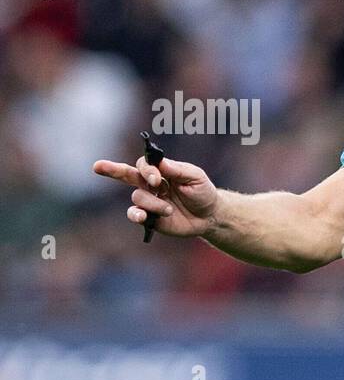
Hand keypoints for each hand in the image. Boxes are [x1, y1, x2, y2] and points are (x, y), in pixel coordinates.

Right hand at [91, 155, 219, 237]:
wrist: (209, 216)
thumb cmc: (202, 192)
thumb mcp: (195, 177)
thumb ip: (177, 169)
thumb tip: (159, 162)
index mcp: (159, 171)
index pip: (142, 165)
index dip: (147, 171)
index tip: (157, 180)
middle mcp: (149, 185)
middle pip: (125, 174)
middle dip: (111, 170)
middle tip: (97, 166)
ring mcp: (148, 201)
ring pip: (137, 198)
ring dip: (153, 203)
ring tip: (169, 209)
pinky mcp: (149, 217)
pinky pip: (134, 214)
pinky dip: (136, 215)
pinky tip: (142, 217)